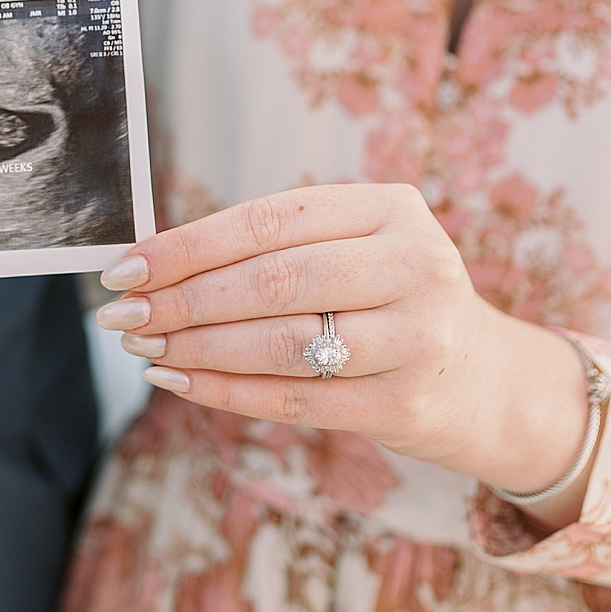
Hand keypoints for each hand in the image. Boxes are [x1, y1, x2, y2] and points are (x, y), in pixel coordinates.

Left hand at [97, 185, 598, 526]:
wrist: (488, 381)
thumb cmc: (392, 302)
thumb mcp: (357, 251)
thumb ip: (275, 248)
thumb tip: (154, 262)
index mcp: (391, 209)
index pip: (270, 221)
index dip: (189, 245)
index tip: (126, 267)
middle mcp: (413, 264)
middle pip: (274, 281)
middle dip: (184, 300)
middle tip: (122, 316)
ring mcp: (417, 337)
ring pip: (282, 343)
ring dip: (198, 349)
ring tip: (143, 349)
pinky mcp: (406, 403)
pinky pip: (297, 398)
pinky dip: (228, 393)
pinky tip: (181, 384)